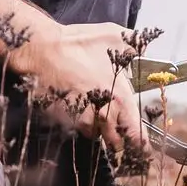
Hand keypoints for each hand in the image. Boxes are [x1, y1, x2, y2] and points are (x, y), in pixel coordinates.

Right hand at [6, 19, 145, 151]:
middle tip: (116, 126)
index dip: (140, 142)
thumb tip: (143, 46)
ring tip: (94, 110)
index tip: (143, 150)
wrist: (42, 50)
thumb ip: (134, 44)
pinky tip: (77, 105)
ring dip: (97, 128)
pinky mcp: (63, 120)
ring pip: (95, 134)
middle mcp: (102, 113)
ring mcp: (80, 119)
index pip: (135, 131)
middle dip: (117, 137)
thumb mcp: (114, 35)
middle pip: (115, 140)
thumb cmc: (78, 43)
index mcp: (119, 96)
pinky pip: (77, 127)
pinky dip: (80, 122)